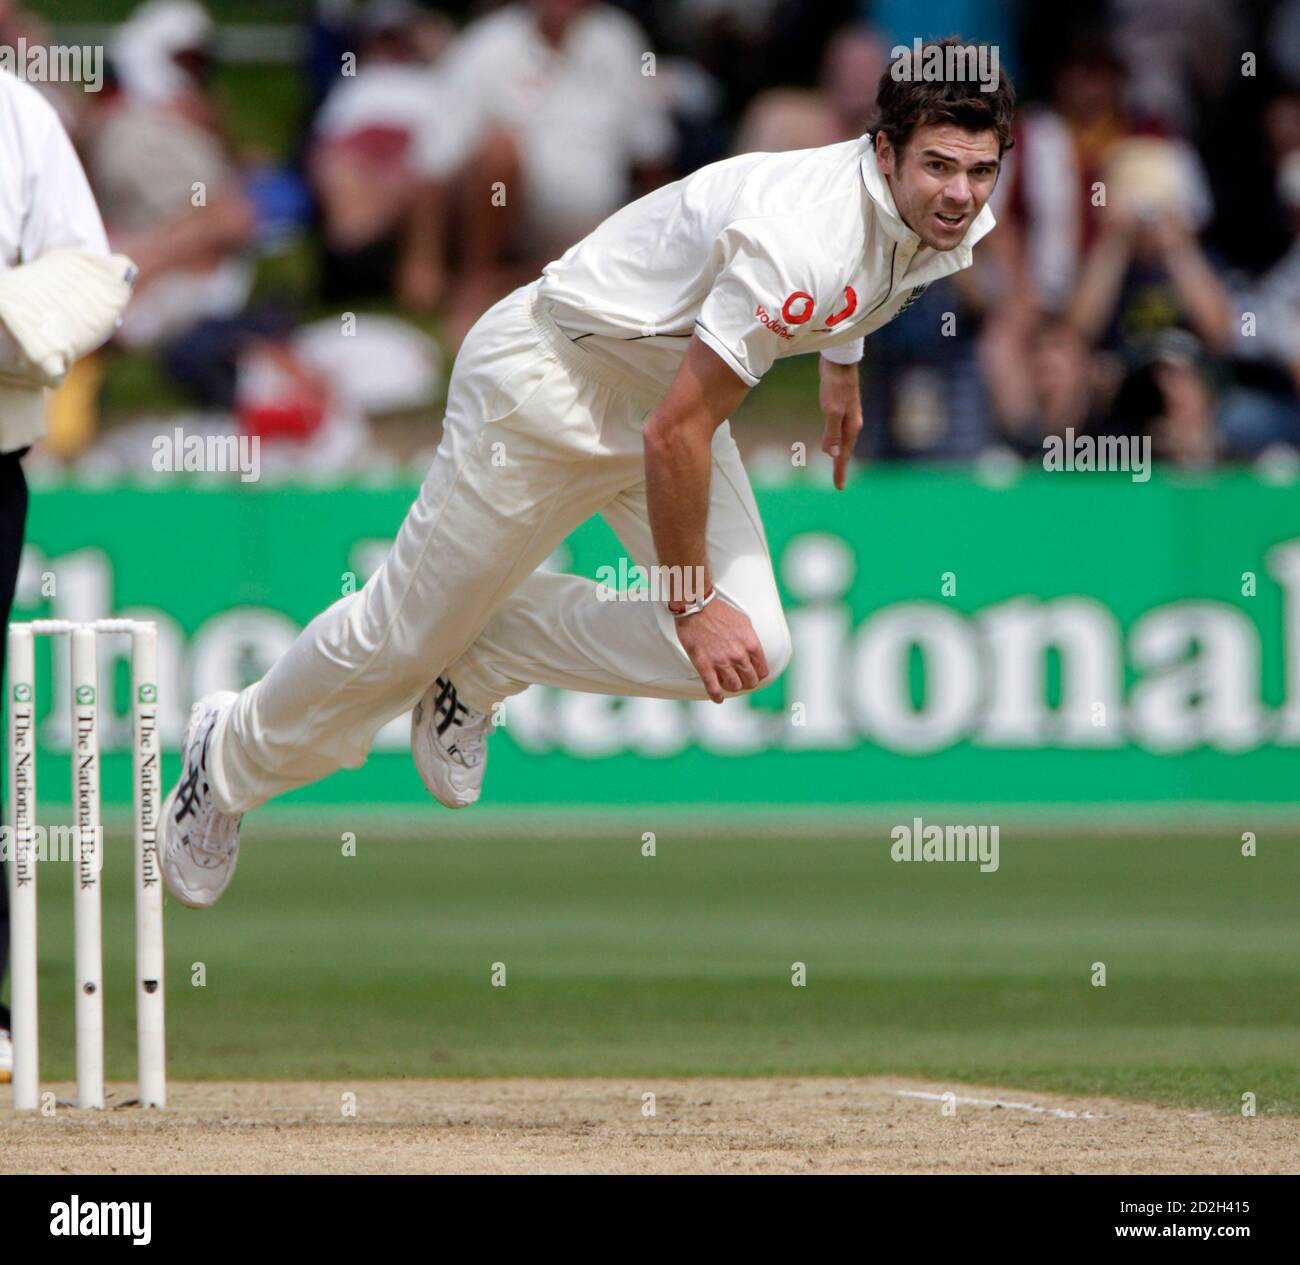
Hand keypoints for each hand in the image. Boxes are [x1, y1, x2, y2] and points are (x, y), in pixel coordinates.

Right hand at [674, 596, 768, 702]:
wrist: (697, 606)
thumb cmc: (719, 611)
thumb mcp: (744, 622)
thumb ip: (751, 639)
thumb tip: (754, 652)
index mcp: (751, 644)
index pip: (762, 670)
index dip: (758, 674)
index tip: (753, 674)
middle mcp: (739, 655)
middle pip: (750, 681)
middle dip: (747, 682)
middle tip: (741, 681)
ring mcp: (721, 661)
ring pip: (734, 686)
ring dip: (732, 687)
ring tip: (728, 685)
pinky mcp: (705, 665)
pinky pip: (713, 688)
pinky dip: (716, 696)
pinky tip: (718, 698)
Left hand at [818, 358, 862, 489]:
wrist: (839, 361)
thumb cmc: (835, 384)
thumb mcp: (831, 410)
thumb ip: (832, 433)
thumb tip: (832, 455)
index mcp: (851, 426)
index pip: (844, 455)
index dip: (840, 471)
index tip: (839, 488)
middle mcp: (852, 423)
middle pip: (846, 450)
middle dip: (842, 467)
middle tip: (839, 483)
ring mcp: (848, 415)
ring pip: (843, 441)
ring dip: (840, 454)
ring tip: (838, 466)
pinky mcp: (842, 408)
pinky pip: (839, 431)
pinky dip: (836, 441)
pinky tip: (834, 442)